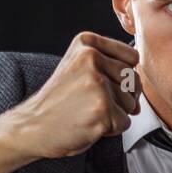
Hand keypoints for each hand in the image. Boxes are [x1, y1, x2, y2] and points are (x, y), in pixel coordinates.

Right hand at [9, 32, 141, 159]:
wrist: (33, 126)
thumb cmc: (58, 102)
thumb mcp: (78, 69)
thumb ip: (109, 68)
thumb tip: (138, 91)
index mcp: (86, 43)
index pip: (132, 57)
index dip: (123, 77)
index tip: (102, 84)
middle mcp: (92, 58)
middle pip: (134, 80)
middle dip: (121, 98)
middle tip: (92, 102)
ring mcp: (97, 83)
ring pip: (132, 103)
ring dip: (115, 114)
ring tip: (88, 112)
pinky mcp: (102, 108)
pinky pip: (125, 122)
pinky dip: (111, 129)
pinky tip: (89, 123)